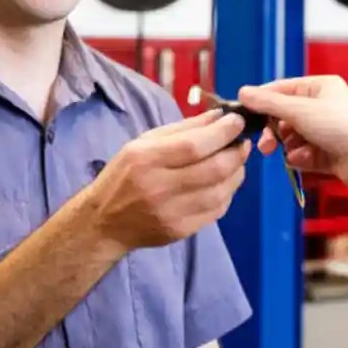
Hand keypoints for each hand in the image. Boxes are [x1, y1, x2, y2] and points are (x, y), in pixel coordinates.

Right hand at [89, 110, 249, 250]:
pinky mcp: (181, 231)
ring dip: (237, 173)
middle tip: (243, 142)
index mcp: (147, 159)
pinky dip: (227, 193)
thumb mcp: (143, 142)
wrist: (105, 222)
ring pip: (221, 192)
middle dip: (236, 152)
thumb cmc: (124, 174)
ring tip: (236, 161)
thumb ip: (182, 128)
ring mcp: (172, 213)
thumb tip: (219, 116)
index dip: (223, 132)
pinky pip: (217, 210)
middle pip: (214, 169)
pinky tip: (224, 182)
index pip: (195, 145)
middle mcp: (160, 187)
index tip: (238, 122)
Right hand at [239, 75, 347, 192]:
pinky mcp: (328, 153)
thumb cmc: (345, 128)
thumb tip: (244, 93)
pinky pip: (303, 154)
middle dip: (275, 131)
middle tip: (266, 143)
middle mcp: (323, 107)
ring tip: (290, 153)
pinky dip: (301, 158)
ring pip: (292, 138)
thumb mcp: (300, 111)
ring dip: (289, 146)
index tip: (245, 112)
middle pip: (285, 116)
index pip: (283, 89)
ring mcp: (326, 131)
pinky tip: (306, 159)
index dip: (263, 100)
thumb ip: (269, 103)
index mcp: (321, 88)